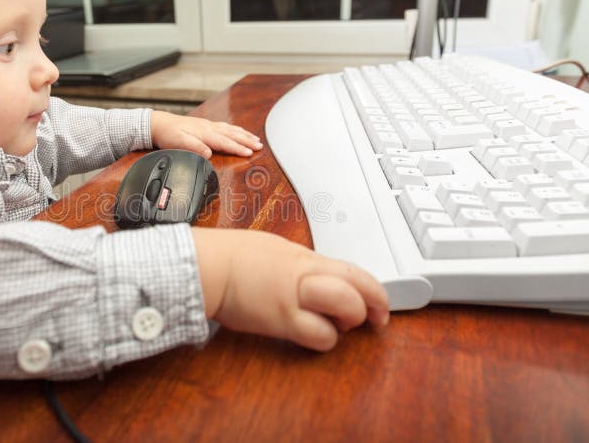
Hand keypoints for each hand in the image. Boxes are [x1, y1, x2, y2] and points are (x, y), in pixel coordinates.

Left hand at [150, 111, 262, 157]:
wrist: (159, 124)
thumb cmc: (168, 135)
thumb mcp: (179, 143)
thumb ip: (195, 148)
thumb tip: (209, 153)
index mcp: (204, 133)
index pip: (225, 142)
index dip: (238, 148)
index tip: (250, 152)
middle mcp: (209, 127)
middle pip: (232, 134)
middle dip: (247, 140)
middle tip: (259, 146)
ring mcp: (208, 125)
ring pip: (230, 129)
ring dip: (243, 134)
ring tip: (255, 138)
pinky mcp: (205, 124)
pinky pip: (225, 126)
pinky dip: (235, 129)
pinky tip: (238, 131)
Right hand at [192, 228, 389, 350]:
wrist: (208, 267)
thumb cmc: (233, 257)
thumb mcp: (276, 250)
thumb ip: (303, 265)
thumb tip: (321, 276)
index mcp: (305, 257)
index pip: (353, 270)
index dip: (374, 289)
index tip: (380, 302)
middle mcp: (305, 275)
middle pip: (356, 288)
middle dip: (372, 305)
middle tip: (374, 319)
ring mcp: (294, 298)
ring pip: (344, 309)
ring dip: (348, 322)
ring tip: (338, 326)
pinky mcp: (281, 321)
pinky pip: (317, 334)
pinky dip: (324, 338)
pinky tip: (314, 335)